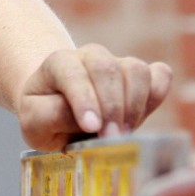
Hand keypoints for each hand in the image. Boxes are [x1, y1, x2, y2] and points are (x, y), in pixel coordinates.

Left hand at [17, 44, 172, 151]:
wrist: (58, 110)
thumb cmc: (43, 116)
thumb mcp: (34, 121)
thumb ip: (52, 116)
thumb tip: (88, 120)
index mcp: (57, 63)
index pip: (73, 74)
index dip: (85, 100)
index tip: (91, 126)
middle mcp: (89, 56)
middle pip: (108, 70)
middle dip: (112, 107)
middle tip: (110, 139)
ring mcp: (117, 62)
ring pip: (136, 71)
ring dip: (133, 106)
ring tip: (121, 134)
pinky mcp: (140, 74)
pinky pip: (160, 76)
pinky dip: (156, 97)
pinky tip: (139, 119)